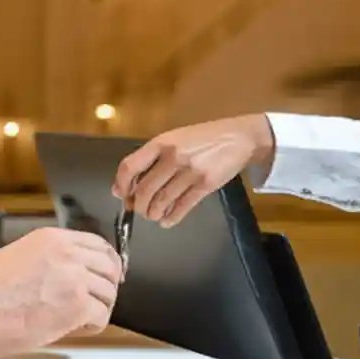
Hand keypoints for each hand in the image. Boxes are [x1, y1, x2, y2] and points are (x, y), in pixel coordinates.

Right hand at [0, 227, 120, 358]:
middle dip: (107, 286)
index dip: (107, 263)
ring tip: (79, 320)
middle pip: (110, 267)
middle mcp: (67, 253)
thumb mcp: (18, 256)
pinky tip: (74, 329)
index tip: (107, 276)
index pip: (98, 244)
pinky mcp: (77, 305)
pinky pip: (101, 316)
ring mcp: (75, 278)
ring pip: (109, 293)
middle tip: (96, 303)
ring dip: (99, 308)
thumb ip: (48, 259)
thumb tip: (68, 274)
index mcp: (52, 239)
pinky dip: (92, 326)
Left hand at [113, 114, 274, 227]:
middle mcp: (173, 157)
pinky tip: (167, 221)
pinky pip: (183, 207)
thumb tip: (124, 186)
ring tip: (152, 215)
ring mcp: (191, 172)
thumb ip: (150, 158)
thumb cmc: (202, 138)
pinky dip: (171, 217)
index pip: (130, 167)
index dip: (121, 185)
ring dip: (153, 213)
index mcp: (161, 143)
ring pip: (162, 201)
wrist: (238, 137)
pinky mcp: (206, 185)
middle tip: (138, 210)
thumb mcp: (174, 139)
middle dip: (137, 206)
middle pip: (144, 190)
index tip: (120, 195)